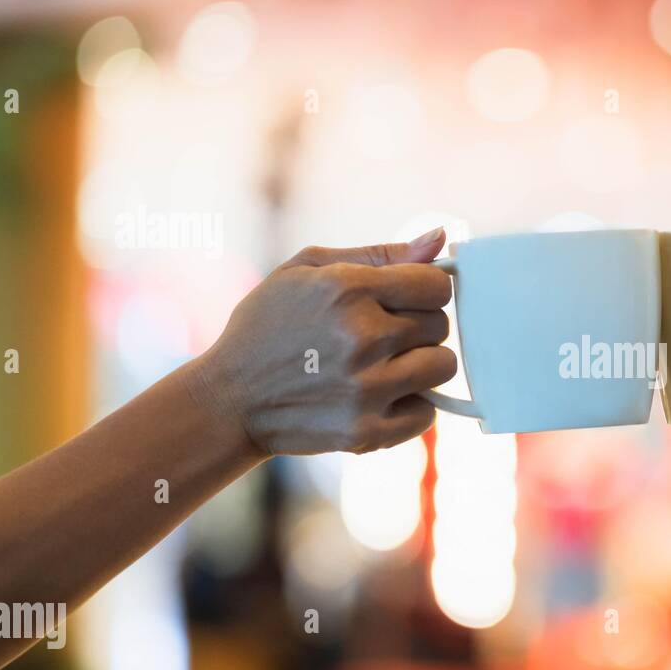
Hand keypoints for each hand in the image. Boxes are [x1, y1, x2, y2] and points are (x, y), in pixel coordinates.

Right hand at [188, 228, 455, 455]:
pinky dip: (410, 406)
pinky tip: (378, 397)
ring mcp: (365, 389)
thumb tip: (440, 237)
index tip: (406, 300)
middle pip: (440, 326)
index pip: (437, 286)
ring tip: (384, 365)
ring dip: (422, 365)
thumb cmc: (271, 324)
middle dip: (418, 327)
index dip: (426, 291)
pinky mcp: (366, 432)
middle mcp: (361, 338)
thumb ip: (380, 253)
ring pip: (442, 368)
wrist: (229, 398)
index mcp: (348, 289)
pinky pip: (427, 414)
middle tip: (381, 336)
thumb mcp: (308, 269)